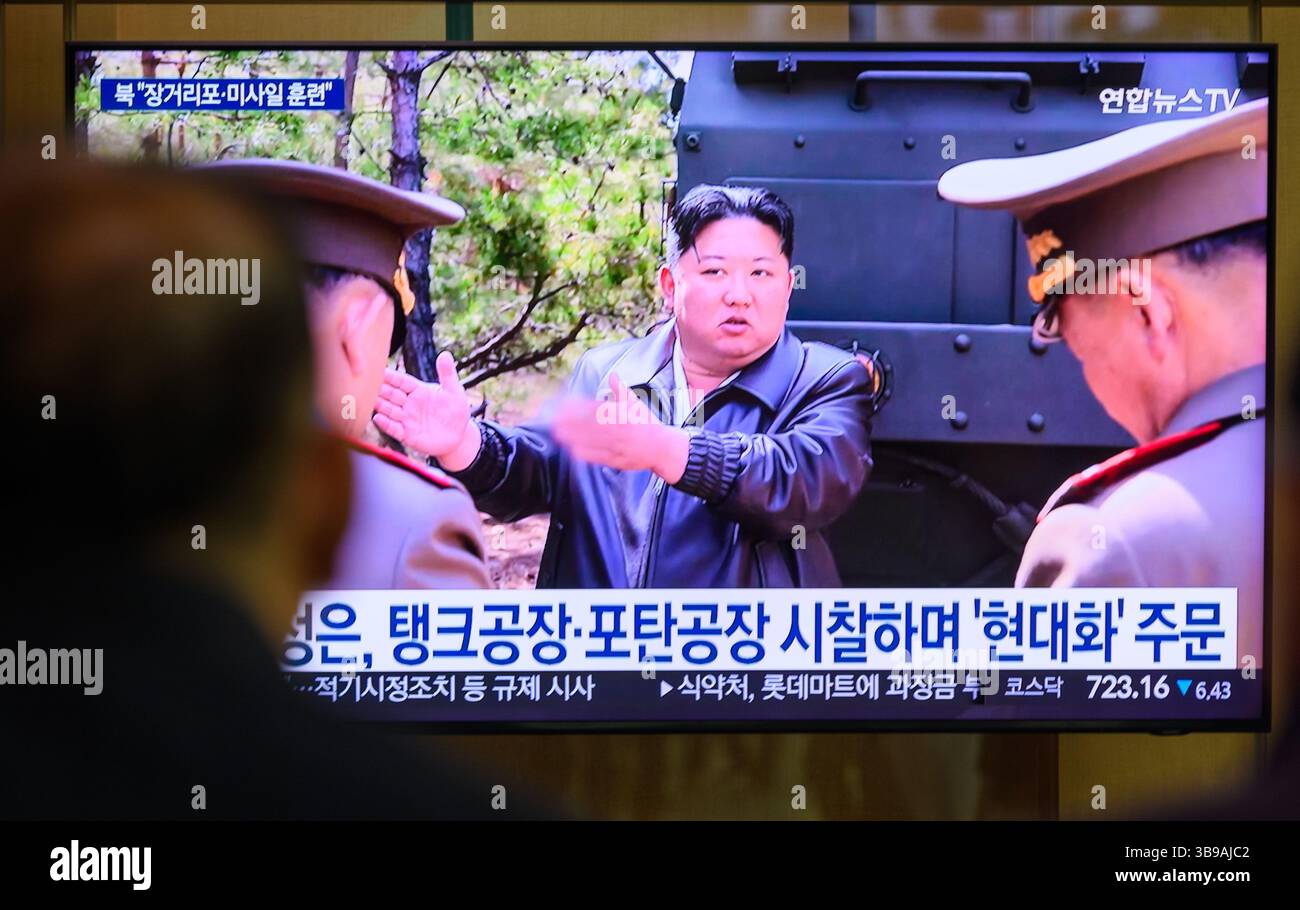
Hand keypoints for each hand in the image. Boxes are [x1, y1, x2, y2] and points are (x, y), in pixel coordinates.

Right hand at [374, 351, 478, 466]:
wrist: (459, 436)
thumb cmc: (456, 411)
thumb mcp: (454, 391)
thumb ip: (448, 374)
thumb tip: (445, 354)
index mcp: (419, 390)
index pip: (402, 381)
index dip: (391, 376)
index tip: (379, 370)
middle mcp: (409, 404)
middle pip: (391, 394)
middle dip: (380, 389)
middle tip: (367, 383)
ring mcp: (407, 419)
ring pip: (389, 410)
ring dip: (379, 405)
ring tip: (369, 399)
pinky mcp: (407, 435)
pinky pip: (394, 428)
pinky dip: (386, 424)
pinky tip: (377, 418)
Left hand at [553, 372, 688, 481]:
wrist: (661, 448)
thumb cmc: (647, 424)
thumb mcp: (635, 403)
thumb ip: (621, 390)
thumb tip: (614, 376)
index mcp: (620, 415)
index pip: (594, 409)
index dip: (577, 407)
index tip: (564, 405)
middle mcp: (616, 430)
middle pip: (588, 425)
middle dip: (570, 422)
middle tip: (554, 419)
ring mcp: (615, 446)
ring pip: (590, 441)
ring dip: (572, 437)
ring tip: (558, 433)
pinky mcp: (615, 460)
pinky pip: (597, 457)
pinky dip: (584, 453)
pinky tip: (572, 449)